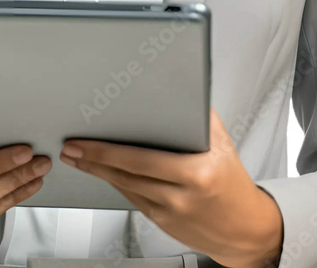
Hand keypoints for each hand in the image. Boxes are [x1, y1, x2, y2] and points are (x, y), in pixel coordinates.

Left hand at [59, 107, 282, 267]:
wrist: (245, 230)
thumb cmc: (233, 181)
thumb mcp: (223, 143)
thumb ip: (200, 116)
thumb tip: (177, 86)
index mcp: (197, 171)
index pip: (143, 158)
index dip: (111, 150)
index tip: (90, 137)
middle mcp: (181, 194)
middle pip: (127, 174)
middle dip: (94, 159)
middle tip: (71, 147)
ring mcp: (170, 212)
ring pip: (125, 188)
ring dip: (97, 172)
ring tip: (76, 157)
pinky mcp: (163, 223)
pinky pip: (132, 198)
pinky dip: (116, 183)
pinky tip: (101, 172)